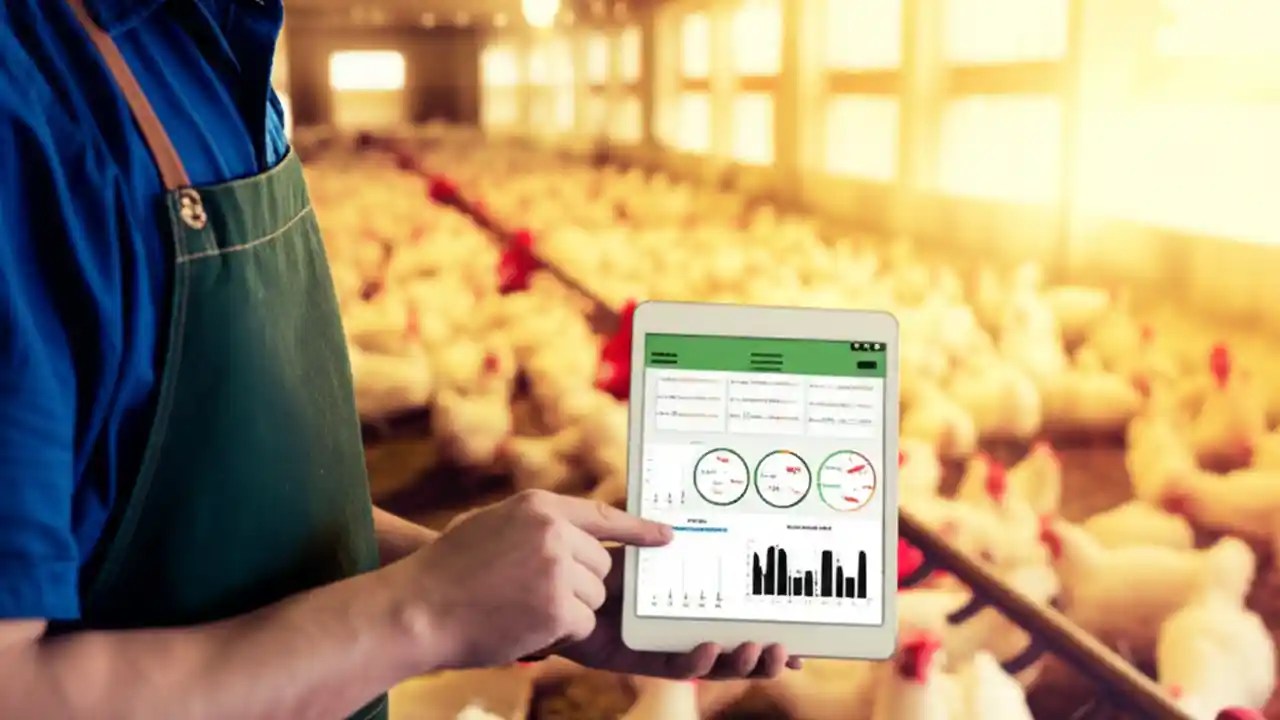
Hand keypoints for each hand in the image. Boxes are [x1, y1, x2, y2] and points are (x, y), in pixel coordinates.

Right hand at [398, 490, 670, 670]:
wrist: (415, 610)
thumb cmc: (446, 572)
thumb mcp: (489, 523)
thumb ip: (534, 524)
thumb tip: (569, 531)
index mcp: (538, 505)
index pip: (602, 515)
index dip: (637, 529)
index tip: (666, 536)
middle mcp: (553, 530)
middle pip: (600, 565)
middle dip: (578, 585)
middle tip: (532, 593)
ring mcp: (556, 568)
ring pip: (593, 596)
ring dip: (567, 609)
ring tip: (521, 606)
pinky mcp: (557, 606)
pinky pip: (582, 623)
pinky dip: (558, 630)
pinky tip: (524, 623)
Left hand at [555, 546, 802, 678]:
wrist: (550, 582)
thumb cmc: (592, 559)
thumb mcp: (630, 543)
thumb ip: (652, 537)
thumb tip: (678, 532)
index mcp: (694, 600)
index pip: (740, 617)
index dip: (770, 629)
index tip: (802, 637)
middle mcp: (686, 626)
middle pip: (736, 648)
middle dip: (764, 655)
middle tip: (787, 648)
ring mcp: (667, 645)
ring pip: (714, 663)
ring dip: (739, 662)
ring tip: (757, 649)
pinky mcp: (643, 659)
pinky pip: (676, 667)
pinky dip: (696, 661)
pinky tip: (708, 648)